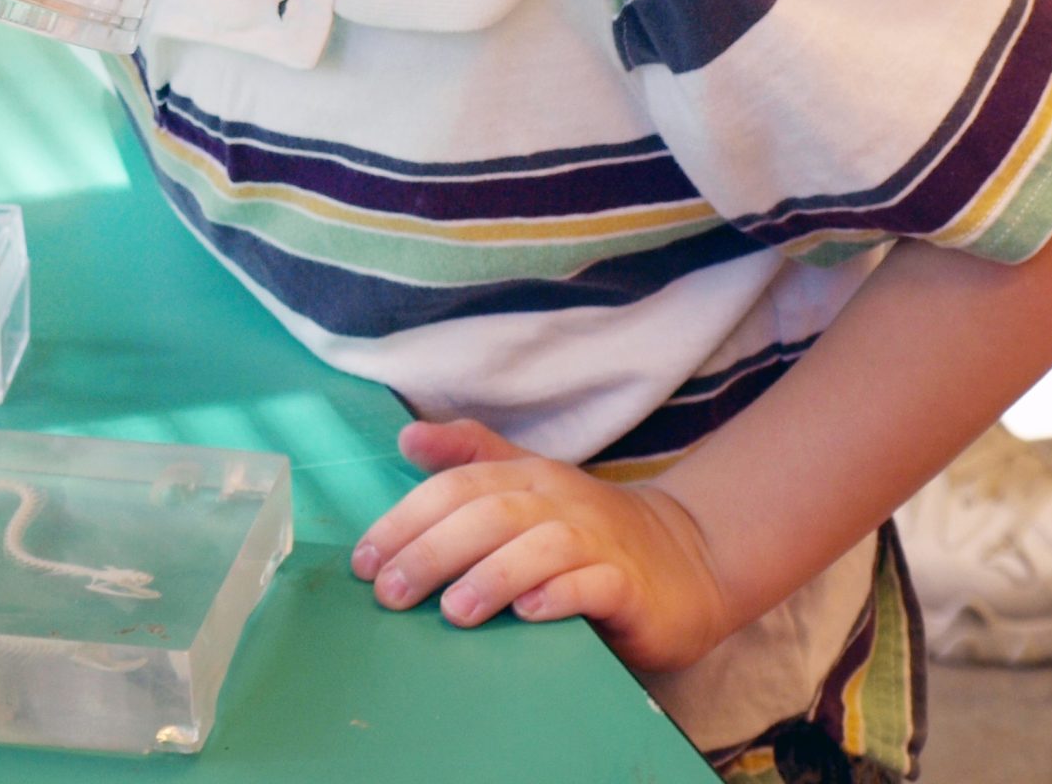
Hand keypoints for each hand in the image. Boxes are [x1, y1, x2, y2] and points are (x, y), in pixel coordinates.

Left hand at [350, 419, 731, 672]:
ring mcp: (598, 541)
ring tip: (453, 611)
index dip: (404, 520)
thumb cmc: (587, 530)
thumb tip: (407, 437)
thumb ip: (469, 459)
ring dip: (491, 576)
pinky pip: (594, 585)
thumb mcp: (526, 485)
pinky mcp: (631, 584)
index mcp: (526, 477)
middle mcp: (558, 501)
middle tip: (390, 593)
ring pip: (540, 547)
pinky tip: (528, 615)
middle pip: (488, 514)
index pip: (455, 486)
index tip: (364, 562)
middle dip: (431, 552)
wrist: (687, 559)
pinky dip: (559, 596)